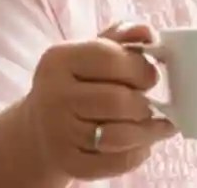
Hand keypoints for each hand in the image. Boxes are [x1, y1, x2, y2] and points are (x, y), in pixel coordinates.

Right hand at [23, 22, 177, 181]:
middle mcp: (53, 96)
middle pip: (118, 100)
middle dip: (144, 103)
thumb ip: (122, 37)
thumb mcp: (90, 53)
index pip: (109, 58)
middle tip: (150, 103)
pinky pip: (116, 163)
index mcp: (59, 60)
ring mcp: (58, 133)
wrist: (39, 127)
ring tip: (157, 125)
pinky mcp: (68, 163)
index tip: (151, 75)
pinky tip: (142, 144)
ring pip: (119, 135)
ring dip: (148, 131)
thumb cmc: (77, 83)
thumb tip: (149, 33)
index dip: (140, 67)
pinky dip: (137, 154)